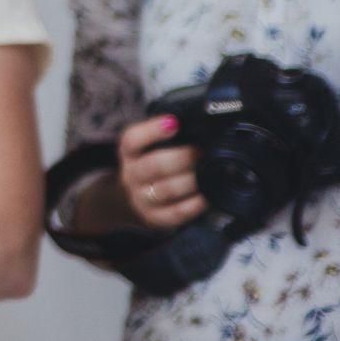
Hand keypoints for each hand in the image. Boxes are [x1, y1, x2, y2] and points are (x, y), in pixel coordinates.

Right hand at [116, 115, 204, 229]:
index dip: (151, 130)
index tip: (174, 123)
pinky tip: (205, 198)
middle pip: (153, 165)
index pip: (132, 139)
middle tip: (202, 152)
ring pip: (166, 189)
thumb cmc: (153, 167)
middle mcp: (131, 175)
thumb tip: (198, 122)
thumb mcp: (151, 149)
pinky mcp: (153, 218)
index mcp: (130, 153)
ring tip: (209, 174)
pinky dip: (193, 205)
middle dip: (183, 157)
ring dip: (191, 181)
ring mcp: (141, 198)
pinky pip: (174, 213)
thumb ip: (169, 137)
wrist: (134, 200)